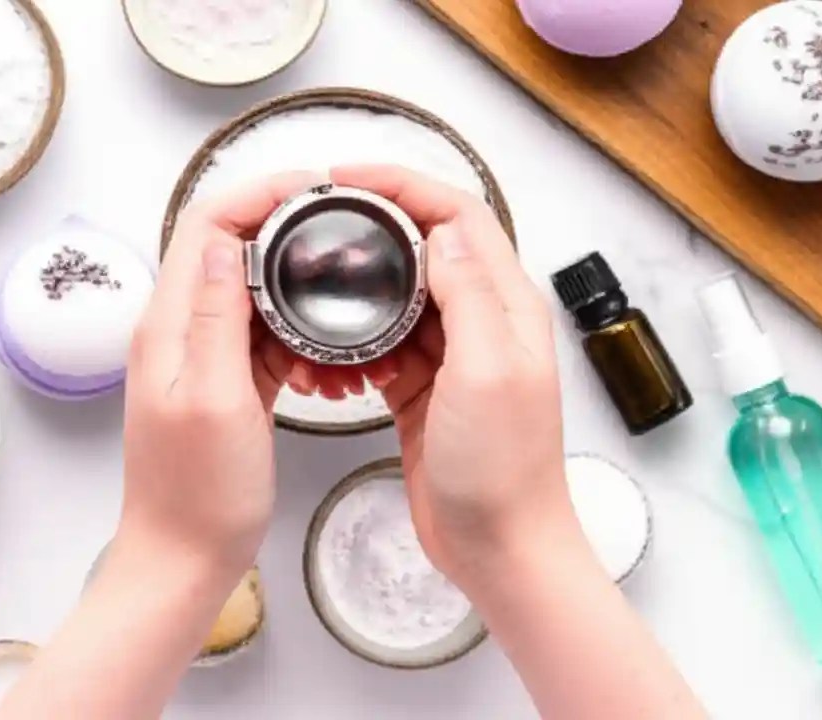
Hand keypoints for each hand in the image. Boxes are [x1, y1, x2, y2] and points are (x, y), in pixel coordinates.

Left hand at [115, 171, 324, 580]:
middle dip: (287, 231)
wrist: (181, 559)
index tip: (316, 191)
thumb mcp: (214, 399)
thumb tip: (226, 240)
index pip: (206, 223)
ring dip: (296, 291)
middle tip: (343, 236)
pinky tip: (322, 364)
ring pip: (251, 291)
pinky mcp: (221, 382)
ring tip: (342, 306)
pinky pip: (260, 336)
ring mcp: (199, 357)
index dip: (259, 193)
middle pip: (230, 247)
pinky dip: (294, 337)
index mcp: (168, 325)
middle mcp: (177, 331)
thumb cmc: (197, 495)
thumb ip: (216, 317)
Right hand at [329, 165, 584, 595]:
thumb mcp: (487, 370)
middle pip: (427, 248)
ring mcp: (455, 358)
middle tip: (319, 223)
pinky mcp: (427, 391)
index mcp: (507, 307)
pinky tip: (329, 356)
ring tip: (314, 290)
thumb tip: (441, 228)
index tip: (349, 180)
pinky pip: (386, 347)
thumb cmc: (502, 470)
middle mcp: (485, 323)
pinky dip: (355, 344)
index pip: (459, 215)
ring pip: (401, 298)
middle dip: (374, 228)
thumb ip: (470, 293)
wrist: (500, 548)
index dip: (405, 185)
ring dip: (360, 291)